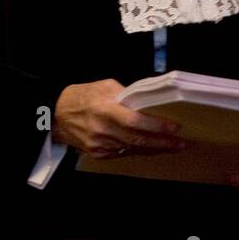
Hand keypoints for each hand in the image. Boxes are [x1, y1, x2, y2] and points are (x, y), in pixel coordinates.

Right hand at [53, 79, 187, 158]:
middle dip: (162, 143)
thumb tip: (146, 102)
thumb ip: (127, 94)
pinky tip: (150, 147)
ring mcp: (100, 144)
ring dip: (153, 148)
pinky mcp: (98, 153)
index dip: (156, 126)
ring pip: (133, 149)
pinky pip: (123, 153)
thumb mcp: (104, 86)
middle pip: (138, 140)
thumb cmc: (82, 96)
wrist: (56, 114)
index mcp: (105, 109)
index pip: (135, 121)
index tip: (174, 127)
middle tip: (181, 143)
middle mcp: (102, 129)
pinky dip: (138, 150)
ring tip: (171, 146)